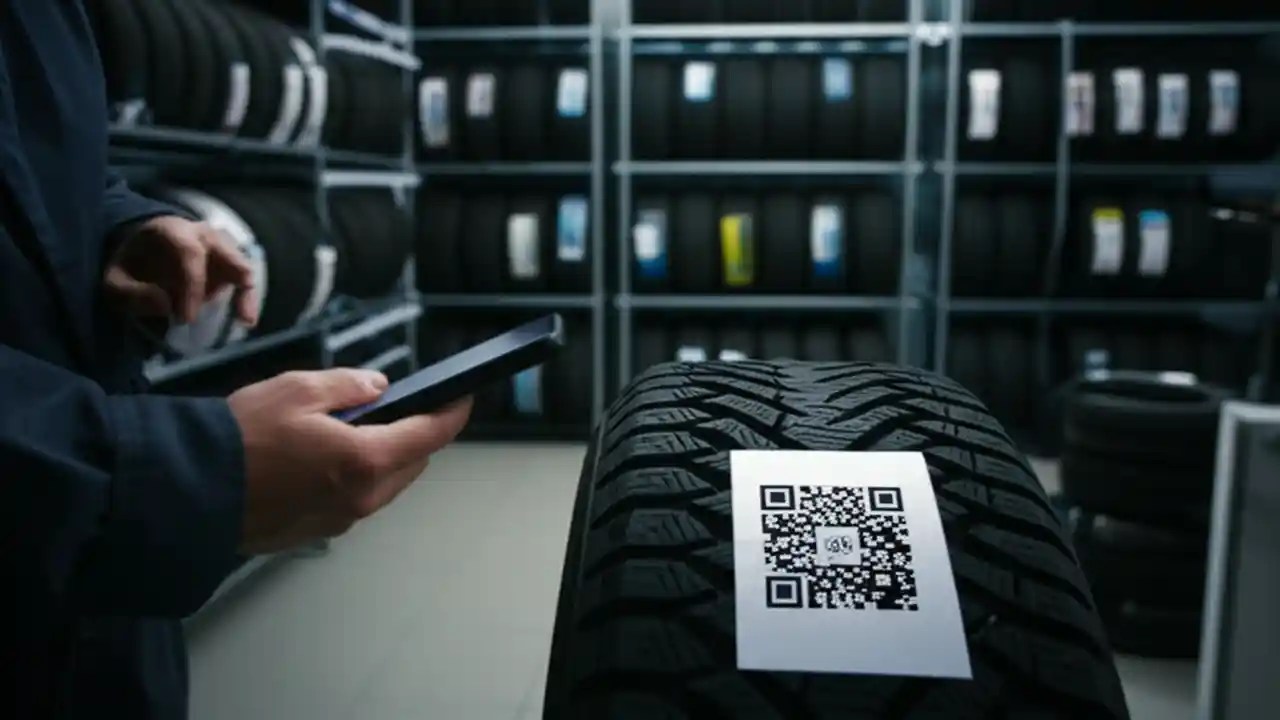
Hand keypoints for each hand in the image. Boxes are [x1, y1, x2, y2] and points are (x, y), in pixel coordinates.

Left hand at [105, 215, 258, 325]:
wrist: (145, 250)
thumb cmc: (134, 264)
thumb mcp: (115, 278)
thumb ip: (131, 292)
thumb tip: (166, 307)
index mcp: (172, 229)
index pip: (189, 251)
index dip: (192, 285)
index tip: (185, 318)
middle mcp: (204, 235)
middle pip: (226, 253)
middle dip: (226, 283)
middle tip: (222, 312)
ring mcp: (221, 249)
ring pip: (242, 267)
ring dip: (243, 294)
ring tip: (244, 320)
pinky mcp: (230, 266)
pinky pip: (246, 281)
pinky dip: (248, 299)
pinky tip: (247, 320)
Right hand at [228, 369, 471, 554]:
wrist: (189, 490)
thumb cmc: (240, 438)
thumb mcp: (297, 390)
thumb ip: (348, 386)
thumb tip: (379, 388)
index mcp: (365, 460)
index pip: (432, 436)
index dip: (452, 413)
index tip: (461, 396)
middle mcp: (362, 497)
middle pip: (412, 462)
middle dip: (414, 433)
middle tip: (396, 405)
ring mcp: (340, 519)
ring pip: (384, 483)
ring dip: (383, 456)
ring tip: (351, 427)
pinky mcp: (317, 531)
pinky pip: (355, 499)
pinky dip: (355, 476)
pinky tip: (324, 457)